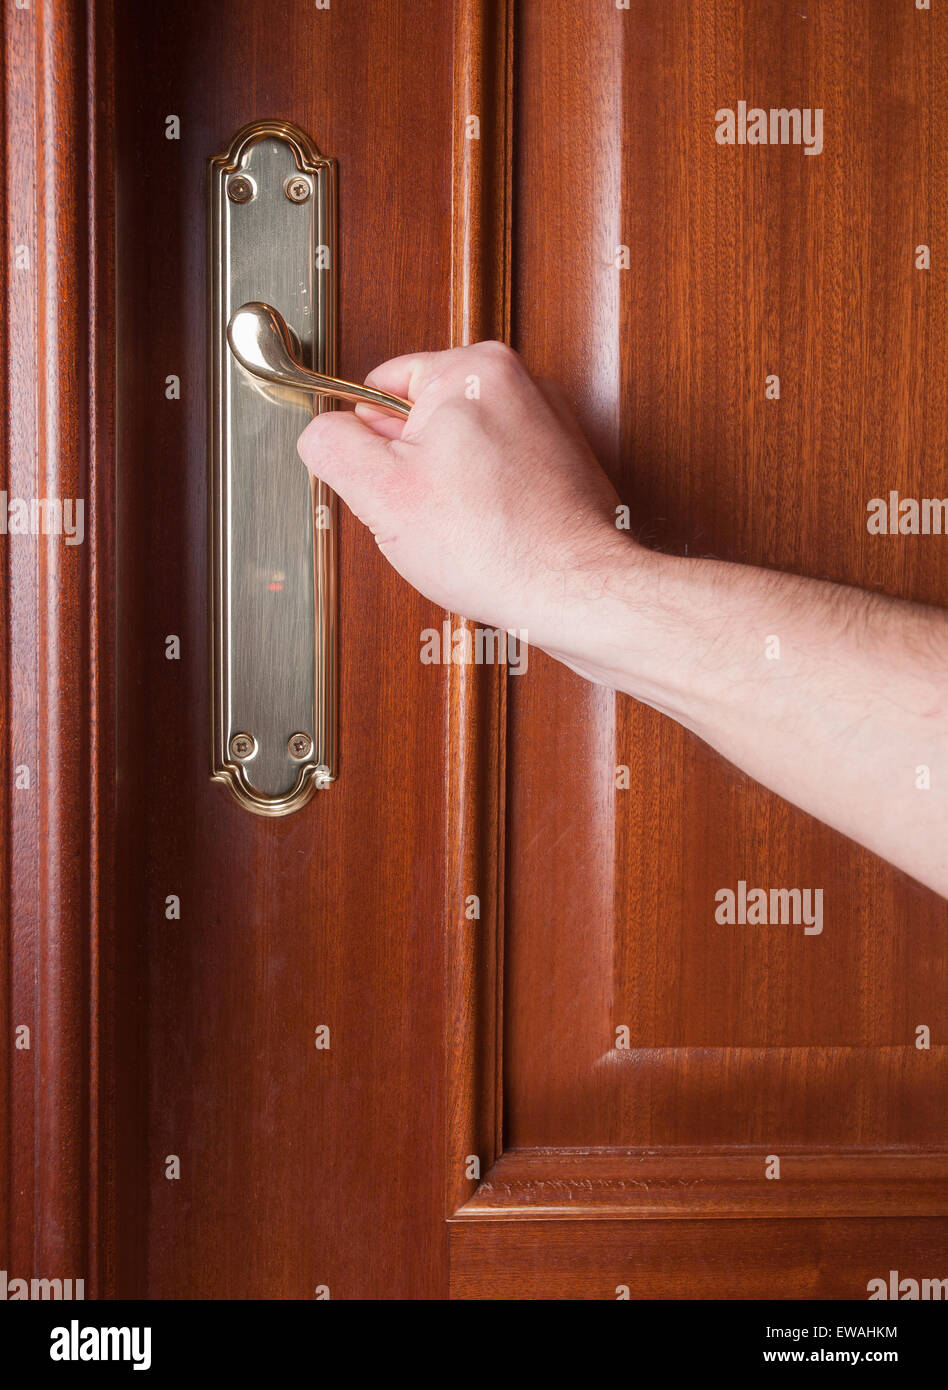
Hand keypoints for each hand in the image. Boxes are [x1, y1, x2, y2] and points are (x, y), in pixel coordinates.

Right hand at [296, 341, 632, 652]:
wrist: (574, 591)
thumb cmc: (495, 547)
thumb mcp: (380, 494)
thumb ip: (333, 447)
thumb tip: (322, 433)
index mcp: (471, 369)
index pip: (381, 386)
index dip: (370, 442)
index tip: (389, 483)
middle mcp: (517, 382)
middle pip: (421, 419)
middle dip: (411, 468)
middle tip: (428, 513)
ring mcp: (546, 420)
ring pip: (459, 451)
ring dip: (448, 490)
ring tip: (464, 528)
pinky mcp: (562, 460)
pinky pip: (497, 473)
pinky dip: (485, 503)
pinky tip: (489, 534)